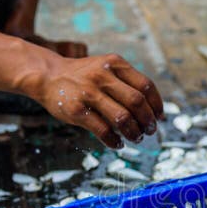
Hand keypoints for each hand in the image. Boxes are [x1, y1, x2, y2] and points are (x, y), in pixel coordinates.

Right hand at [23, 53, 163, 147]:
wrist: (47, 75)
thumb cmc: (84, 76)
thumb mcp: (106, 68)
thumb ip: (127, 83)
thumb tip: (155, 111)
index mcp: (115, 64)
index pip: (146, 86)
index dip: (157, 105)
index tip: (159, 117)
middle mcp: (103, 76)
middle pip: (137, 102)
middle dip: (148, 121)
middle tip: (149, 131)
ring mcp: (89, 93)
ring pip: (123, 118)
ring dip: (134, 132)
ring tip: (136, 138)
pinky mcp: (77, 110)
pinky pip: (103, 130)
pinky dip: (115, 141)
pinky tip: (118, 143)